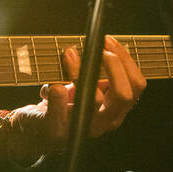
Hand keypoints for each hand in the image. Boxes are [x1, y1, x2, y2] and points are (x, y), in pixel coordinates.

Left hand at [7, 35, 145, 162]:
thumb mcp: (86, 86)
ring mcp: (83, 128)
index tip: (108, 41)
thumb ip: (97, 71)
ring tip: (67, 55)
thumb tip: (98, 43)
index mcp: (115, 109)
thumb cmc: (63, 103)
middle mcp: (104, 121)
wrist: (35, 129)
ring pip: (93, 98)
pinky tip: (51, 85)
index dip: (126, 60)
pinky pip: (60, 106)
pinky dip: (55, 89)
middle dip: (113, 66)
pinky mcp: (57, 130)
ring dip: (79, 70)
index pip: (136, 86)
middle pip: (124, 95)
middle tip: (96, 50)